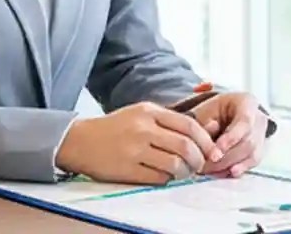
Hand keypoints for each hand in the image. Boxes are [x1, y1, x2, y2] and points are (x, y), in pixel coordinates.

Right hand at [55, 102, 223, 184]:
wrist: (79, 140)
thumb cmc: (115, 127)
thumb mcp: (140, 113)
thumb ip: (168, 120)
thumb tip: (205, 129)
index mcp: (149, 111)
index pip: (188, 125)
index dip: (205, 140)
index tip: (211, 150)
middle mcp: (143, 128)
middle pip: (185, 146)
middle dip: (199, 159)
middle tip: (200, 166)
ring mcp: (134, 149)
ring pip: (174, 164)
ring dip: (184, 172)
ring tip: (183, 173)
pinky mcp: (126, 169)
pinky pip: (157, 178)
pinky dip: (167, 180)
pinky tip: (165, 177)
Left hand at [189, 92, 269, 177]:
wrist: (222, 115)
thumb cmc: (212, 112)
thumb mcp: (206, 112)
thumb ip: (205, 126)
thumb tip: (209, 145)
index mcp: (246, 102)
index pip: (244, 122)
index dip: (231, 139)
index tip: (215, 153)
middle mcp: (258, 118)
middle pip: (249, 141)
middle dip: (227, 157)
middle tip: (206, 166)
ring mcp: (262, 134)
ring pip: (252, 154)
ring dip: (230, 165)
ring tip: (211, 171)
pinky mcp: (260, 149)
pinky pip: (253, 162)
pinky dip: (239, 169)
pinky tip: (226, 173)